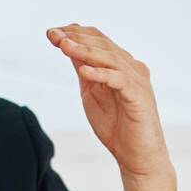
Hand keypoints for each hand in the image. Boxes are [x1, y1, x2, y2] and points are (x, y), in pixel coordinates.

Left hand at [46, 24, 178, 190]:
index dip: (75, 33)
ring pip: (110, 58)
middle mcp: (131, 68)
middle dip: (76, 38)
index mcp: (120, 65)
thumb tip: (68, 46)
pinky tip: (84, 70)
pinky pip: (120, 80)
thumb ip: (84, 70)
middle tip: (53, 35)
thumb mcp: (91, 93)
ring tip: (64, 46)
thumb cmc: (116, 127)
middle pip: (103, 44)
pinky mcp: (139, 97)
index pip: (98, 40)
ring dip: (85, 51)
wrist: (136, 157)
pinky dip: (102, 74)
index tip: (51, 33)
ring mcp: (137, 81)